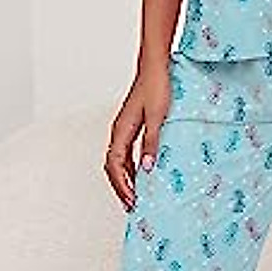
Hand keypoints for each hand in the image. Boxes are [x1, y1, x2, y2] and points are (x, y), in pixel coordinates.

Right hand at [105, 56, 171, 210]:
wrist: (156, 65)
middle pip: (113, 166)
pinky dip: (131, 167)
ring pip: (118, 160)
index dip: (123, 186)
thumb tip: (146, 168)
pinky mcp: (132, 125)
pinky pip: (126, 152)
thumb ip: (152, 142)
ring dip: (126, 178)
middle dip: (121, 187)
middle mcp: (119, 131)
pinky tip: (143, 173)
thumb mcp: (159, 117)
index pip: (115, 166)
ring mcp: (124, 128)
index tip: (133, 201)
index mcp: (121, 131)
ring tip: (138, 194)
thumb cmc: (157, 86)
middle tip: (134, 205)